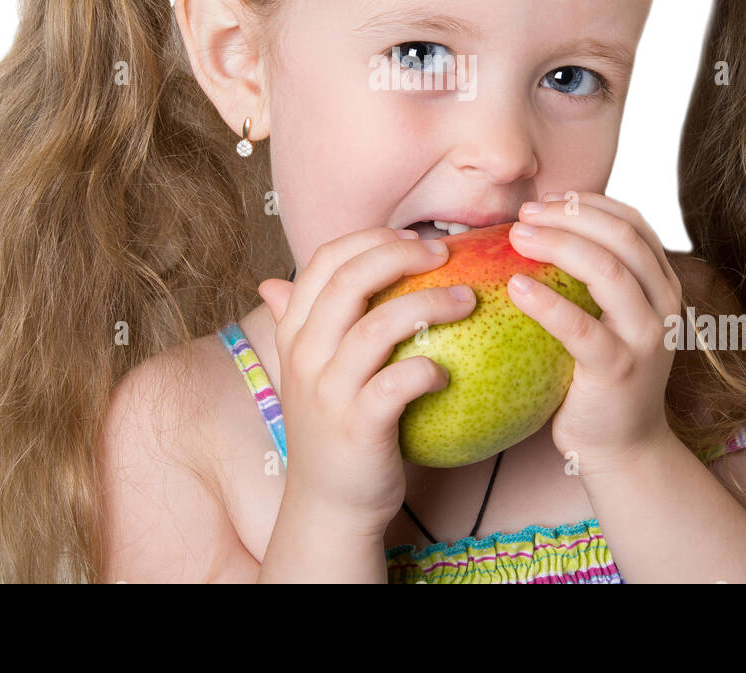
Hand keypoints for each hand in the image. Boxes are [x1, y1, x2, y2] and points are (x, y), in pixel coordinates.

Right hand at [255, 227, 477, 536]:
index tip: (413, 238)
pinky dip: (428, 369)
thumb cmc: (335, 427)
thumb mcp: (311, 370)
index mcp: (295, 331)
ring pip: (377, 326)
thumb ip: (306, 323)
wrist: (329, 506)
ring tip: (468, 299)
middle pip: (350, 280)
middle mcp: (305, 355)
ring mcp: (328, 391)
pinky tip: (448, 372)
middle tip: (445, 254)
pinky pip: (397, 384)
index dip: (371, 239)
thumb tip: (277, 279)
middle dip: (402, 255)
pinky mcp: (357, 427)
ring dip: (430, 304)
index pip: (325, 260)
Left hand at [505, 191, 682, 472]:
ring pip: (609, 273)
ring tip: (517, 238)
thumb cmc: (599, 373)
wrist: (621, 446)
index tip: (548, 198)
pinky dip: (547, 303)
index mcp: (661, 284)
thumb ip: (590, 277)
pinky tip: (515, 287)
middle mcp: (664, 305)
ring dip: (559, 245)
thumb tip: (532, 227)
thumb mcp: (606, 316)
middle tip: (524, 215)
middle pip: (622, 238)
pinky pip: (581, 329)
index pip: (632, 222)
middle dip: (570, 217)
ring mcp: (646, 338)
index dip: (589, 203)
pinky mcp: (619, 371)